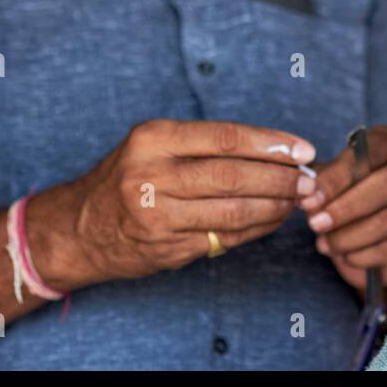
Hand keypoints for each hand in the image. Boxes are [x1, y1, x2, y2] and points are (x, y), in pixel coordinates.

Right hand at [32, 119, 315, 288]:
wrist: (78, 227)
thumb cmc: (129, 176)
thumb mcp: (155, 145)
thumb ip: (207, 144)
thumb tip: (276, 150)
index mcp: (153, 139)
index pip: (227, 138)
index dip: (272, 145)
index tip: (304, 149)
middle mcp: (151, 176)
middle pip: (233, 176)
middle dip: (280, 179)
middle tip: (307, 180)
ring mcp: (156, 216)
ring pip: (233, 212)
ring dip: (274, 207)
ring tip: (296, 200)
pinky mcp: (165, 248)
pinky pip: (224, 239)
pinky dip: (256, 229)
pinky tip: (273, 219)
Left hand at [298, 125, 386, 291]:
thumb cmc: (360, 191)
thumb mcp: (342, 176)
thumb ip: (326, 180)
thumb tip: (304, 193)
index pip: (372, 151)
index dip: (338, 176)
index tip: (309, 199)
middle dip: (347, 208)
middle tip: (316, 224)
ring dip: (353, 235)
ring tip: (326, 244)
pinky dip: (368, 256)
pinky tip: (347, 256)